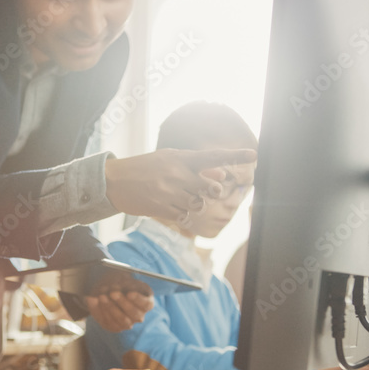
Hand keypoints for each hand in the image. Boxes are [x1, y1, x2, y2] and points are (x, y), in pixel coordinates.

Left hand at [85, 270, 153, 331]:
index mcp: (146, 302)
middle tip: (112, 292)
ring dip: (110, 307)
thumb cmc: (120, 283)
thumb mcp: (124, 278)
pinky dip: (101, 311)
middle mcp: (139, 315)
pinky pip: (109, 322)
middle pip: (134, 313)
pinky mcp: (114, 327)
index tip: (129, 293)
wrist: (108, 290)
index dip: (138, 299)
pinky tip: (94, 301)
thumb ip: (121, 281)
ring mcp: (128, 323)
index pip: (146, 304)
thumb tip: (116, 287)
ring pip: (121, 320)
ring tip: (102, 296)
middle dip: (122, 302)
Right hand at [105, 148, 257, 222]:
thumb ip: (196, 167)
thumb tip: (220, 175)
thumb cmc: (144, 167)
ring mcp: (170, 192)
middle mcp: (177, 174)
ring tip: (182, 198)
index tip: (254, 153)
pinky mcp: (162, 208)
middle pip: (211, 189)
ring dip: (195, 204)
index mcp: (181, 158)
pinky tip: (172, 207)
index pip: (213, 156)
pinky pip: (184, 216)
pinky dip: (183, 214)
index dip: (235, 155)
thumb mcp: (169, 160)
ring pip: (198, 204)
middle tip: (202, 190)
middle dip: (211, 192)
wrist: (114, 181)